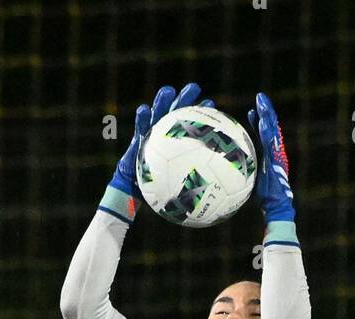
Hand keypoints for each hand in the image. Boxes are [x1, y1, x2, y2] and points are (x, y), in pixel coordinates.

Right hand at [111, 83, 215, 198]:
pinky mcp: (136, 140)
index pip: (191, 125)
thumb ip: (195, 186)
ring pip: (157, 114)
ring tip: (168, 91)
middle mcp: (164, 136)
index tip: (211, 104)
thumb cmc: (160, 192)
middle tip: (194, 88)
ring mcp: (150, 135)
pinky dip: (141, 119)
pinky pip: (139, 128)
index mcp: (177, 144)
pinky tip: (143, 110)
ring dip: (162, 102)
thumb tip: (220, 195)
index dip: (200, 113)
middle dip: (184, 99)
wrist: (134, 193)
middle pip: (176, 113)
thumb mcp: (180, 191)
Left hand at [247, 92, 294, 222]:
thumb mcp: (249, 181)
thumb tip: (223, 168)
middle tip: (260, 99)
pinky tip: (262, 123)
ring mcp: (278, 155)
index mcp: (269, 155)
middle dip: (266, 112)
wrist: (277, 206)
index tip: (251, 112)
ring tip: (262, 103)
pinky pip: (272, 143)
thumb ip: (242, 170)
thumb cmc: (263, 198)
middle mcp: (275, 152)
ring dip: (268, 116)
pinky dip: (267, 132)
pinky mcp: (279, 160)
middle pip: (271, 127)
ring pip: (273, 131)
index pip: (264, 134)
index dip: (259, 122)